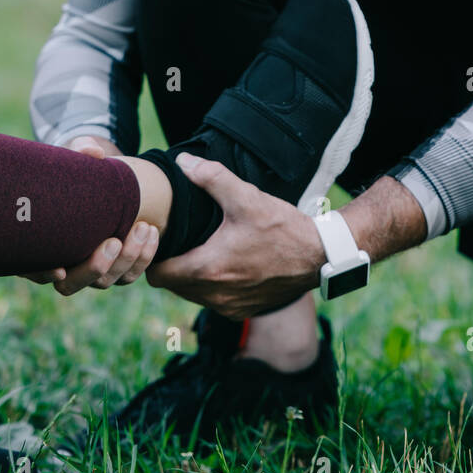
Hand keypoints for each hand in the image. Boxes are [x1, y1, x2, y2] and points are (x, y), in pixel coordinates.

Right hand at [20, 135, 159, 293]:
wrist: (98, 180)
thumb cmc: (74, 168)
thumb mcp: (73, 156)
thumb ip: (79, 151)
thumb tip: (93, 151)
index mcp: (38, 241)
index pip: (31, 268)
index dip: (42, 273)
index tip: (60, 268)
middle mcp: (61, 261)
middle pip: (69, 285)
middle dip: (93, 269)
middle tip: (113, 242)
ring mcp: (89, 267)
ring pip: (105, 282)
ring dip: (127, 260)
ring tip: (143, 227)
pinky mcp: (115, 267)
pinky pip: (129, 275)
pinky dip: (143, 258)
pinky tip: (152, 233)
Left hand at [145, 154, 326, 318]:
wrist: (319, 257)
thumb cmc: (283, 228)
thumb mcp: (247, 198)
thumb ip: (211, 177)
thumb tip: (182, 162)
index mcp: (208, 268)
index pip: (157, 275)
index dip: (153, 257)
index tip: (161, 238)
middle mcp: (214, 294)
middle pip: (171, 286)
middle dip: (169, 265)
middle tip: (176, 241)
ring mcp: (228, 306)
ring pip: (191, 295)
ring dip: (189, 276)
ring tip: (197, 249)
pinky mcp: (242, 311)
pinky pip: (211, 301)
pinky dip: (209, 286)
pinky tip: (220, 263)